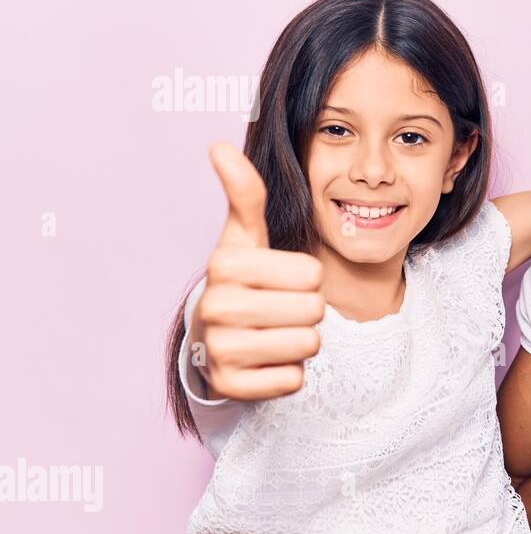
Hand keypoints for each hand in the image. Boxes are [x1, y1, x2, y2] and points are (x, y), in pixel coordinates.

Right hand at [191, 143, 325, 400]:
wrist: (215, 339)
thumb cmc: (245, 281)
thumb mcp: (246, 237)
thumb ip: (244, 194)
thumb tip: (220, 146)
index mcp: (225, 263)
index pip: (313, 274)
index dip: (308, 279)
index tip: (280, 280)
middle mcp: (215, 305)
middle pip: (314, 310)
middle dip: (307, 312)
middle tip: (279, 310)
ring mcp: (219, 350)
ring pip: (308, 345)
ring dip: (302, 342)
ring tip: (274, 333)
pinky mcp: (230, 387)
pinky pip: (294, 380)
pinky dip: (289, 374)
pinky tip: (265, 362)